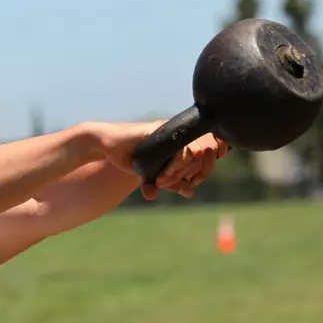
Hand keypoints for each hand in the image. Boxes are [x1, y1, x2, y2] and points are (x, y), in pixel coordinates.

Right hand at [94, 121, 228, 199]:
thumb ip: (173, 182)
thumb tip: (190, 192)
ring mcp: (171, 131)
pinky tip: (161, 176)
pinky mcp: (161, 130)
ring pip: (195, 153)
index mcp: (185, 142)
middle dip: (192, 174)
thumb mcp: (156, 175)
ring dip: (180, 173)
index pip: (212, 153)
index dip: (206, 170)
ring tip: (162, 180)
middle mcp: (181, 134)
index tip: (192, 182)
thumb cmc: (134, 159)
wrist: (111, 147)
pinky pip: (179, 149)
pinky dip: (174, 167)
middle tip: (170, 183)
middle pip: (207, 154)